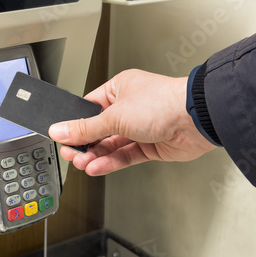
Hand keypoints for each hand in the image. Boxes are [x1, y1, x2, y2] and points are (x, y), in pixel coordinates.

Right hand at [48, 69, 216, 175]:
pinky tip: (97, 167)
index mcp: (120, 89)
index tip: (62, 137)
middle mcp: (130, 107)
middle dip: (85, 143)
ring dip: (96, 155)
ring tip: (83, 164)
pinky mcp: (151, 146)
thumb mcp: (114, 116)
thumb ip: (85, 128)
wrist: (195, 120)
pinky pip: (125, 155)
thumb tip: (60, 130)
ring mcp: (141, 127)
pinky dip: (111, 162)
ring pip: (112, 145)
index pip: (89, 108)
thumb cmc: (162, 102)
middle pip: (100, 129)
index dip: (75, 124)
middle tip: (71, 154)